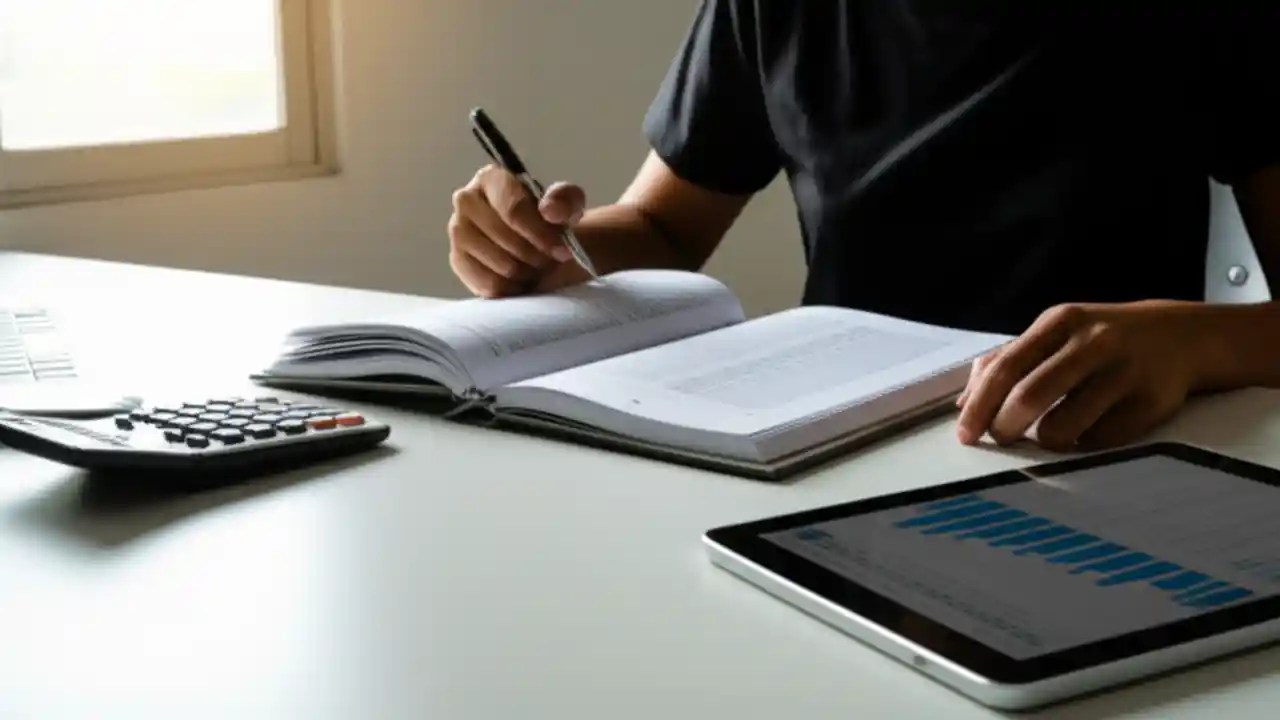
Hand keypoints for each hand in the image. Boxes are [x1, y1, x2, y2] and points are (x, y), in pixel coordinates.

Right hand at [448, 164, 585, 297]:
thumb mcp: (569, 204)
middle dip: (533, 254)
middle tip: (548, 261)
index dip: (540, 234)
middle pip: (503, 237)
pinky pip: (485, 283)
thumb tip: (550, 211)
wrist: (540, 243)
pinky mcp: (457, 260)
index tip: (561, 250)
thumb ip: (566, 201)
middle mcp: (466, 200)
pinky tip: (520, 281)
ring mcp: (458, 231)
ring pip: (495, 262)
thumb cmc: (550, 219)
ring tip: (535, 268)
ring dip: (523, 272)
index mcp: (491, 178)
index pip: (513, 209)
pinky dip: (509, 288)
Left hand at [955, 301, 1211, 450]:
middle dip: (1005, 428)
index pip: (1005, 369)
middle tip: (1003, 439)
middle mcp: (1093, 343)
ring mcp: (1124, 373)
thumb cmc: (1101, 339)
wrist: (1182, 337)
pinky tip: (1088, 430)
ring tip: (1050, 434)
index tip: (965, 435)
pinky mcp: (1151, 404)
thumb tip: (963, 403)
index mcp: (1060, 322)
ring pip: (1063, 428)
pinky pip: (1098, 442)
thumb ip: (1007, 361)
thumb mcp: (1056, 333)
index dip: (979, 407)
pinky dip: (1083, 445)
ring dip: (1045, 441)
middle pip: (1029, 398)